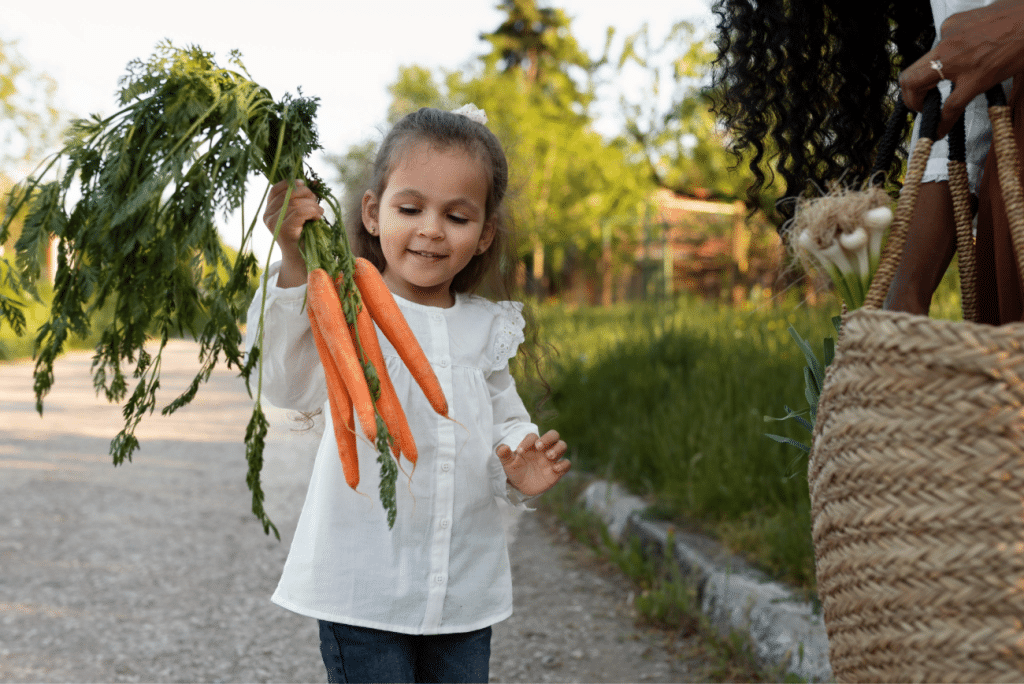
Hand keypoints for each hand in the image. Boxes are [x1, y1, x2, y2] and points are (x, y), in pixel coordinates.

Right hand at [264, 179, 323, 286]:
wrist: (302, 264)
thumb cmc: (304, 238)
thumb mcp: (301, 214)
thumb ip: (302, 198)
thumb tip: (313, 181)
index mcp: (268, 211)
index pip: (276, 188)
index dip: (293, 183)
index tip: (306, 187)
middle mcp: (267, 216)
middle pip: (289, 193)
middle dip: (308, 195)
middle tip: (316, 205)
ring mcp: (274, 223)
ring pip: (297, 202)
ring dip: (314, 205)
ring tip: (319, 214)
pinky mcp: (283, 230)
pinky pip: (300, 211)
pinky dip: (313, 212)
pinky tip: (317, 218)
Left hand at [497, 430, 570, 497]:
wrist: (521, 487)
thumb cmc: (516, 471)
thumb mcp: (508, 464)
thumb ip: (504, 455)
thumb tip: (502, 447)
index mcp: (531, 445)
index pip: (533, 436)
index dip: (527, 441)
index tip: (520, 452)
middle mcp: (544, 449)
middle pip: (553, 434)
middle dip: (548, 438)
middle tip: (539, 446)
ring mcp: (552, 459)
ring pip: (562, 446)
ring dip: (557, 449)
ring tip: (548, 456)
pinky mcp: (558, 470)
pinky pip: (566, 463)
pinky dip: (563, 465)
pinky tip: (554, 470)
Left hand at [899, 0, 1023, 138]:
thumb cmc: (1018, 15)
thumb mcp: (981, 18)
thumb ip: (966, 34)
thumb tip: (965, 48)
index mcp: (950, 26)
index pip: (928, 53)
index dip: (928, 71)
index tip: (931, 82)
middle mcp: (947, 43)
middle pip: (910, 73)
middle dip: (909, 93)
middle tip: (920, 102)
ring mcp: (958, 62)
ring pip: (917, 87)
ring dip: (917, 106)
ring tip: (927, 115)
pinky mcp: (975, 79)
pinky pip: (950, 107)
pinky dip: (942, 122)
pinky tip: (939, 131)